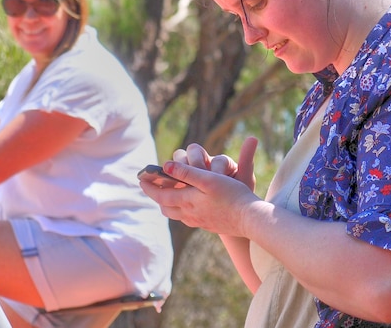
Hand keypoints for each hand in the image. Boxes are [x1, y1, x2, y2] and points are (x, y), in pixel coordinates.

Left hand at [141, 138, 261, 236]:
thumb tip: (166, 165)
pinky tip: (188, 205)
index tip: (140, 179)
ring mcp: (199, 221)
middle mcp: (190, 214)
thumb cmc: (232, 196)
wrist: (250, 219)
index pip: (160, 196)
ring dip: (168, 204)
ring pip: (176, 214)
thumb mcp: (209, 179)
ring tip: (167, 195)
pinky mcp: (208, 225)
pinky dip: (181, 210)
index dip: (149, 187)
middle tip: (151, 187)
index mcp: (188, 201)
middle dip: (157, 196)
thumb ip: (187, 172)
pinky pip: (188, 218)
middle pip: (166, 207)